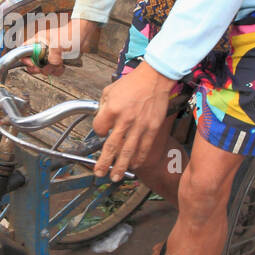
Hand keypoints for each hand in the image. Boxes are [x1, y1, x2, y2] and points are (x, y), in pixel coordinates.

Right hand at [27, 18, 97, 72]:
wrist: (84, 35)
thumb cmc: (71, 34)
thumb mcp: (59, 45)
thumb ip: (52, 56)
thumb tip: (51, 65)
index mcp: (38, 40)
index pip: (24, 50)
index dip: (25, 58)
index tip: (32, 63)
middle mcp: (42, 48)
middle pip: (32, 62)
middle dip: (38, 68)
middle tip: (43, 68)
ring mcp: (49, 54)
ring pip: (44, 68)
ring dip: (51, 70)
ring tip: (58, 65)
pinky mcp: (57, 60)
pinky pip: (53, 70)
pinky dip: (58, 71)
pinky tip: (63, 66)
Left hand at [92, 62, 177, 181]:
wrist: (155, 78)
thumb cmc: (132, 83)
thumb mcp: (109, 90)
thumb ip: (103, 107)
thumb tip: (101, 120)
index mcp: (112, 109)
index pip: (99, 129)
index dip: (99, 131)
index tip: (102, 132)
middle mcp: (125, 120)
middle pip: (111, 147)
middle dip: (104, 163)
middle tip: (99, 173)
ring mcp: (140, 125)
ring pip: (128, 151)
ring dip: (121, 166)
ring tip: (115, 177)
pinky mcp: (152, 128)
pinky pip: (144, 147)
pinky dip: (139, 158)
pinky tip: (134, 165)